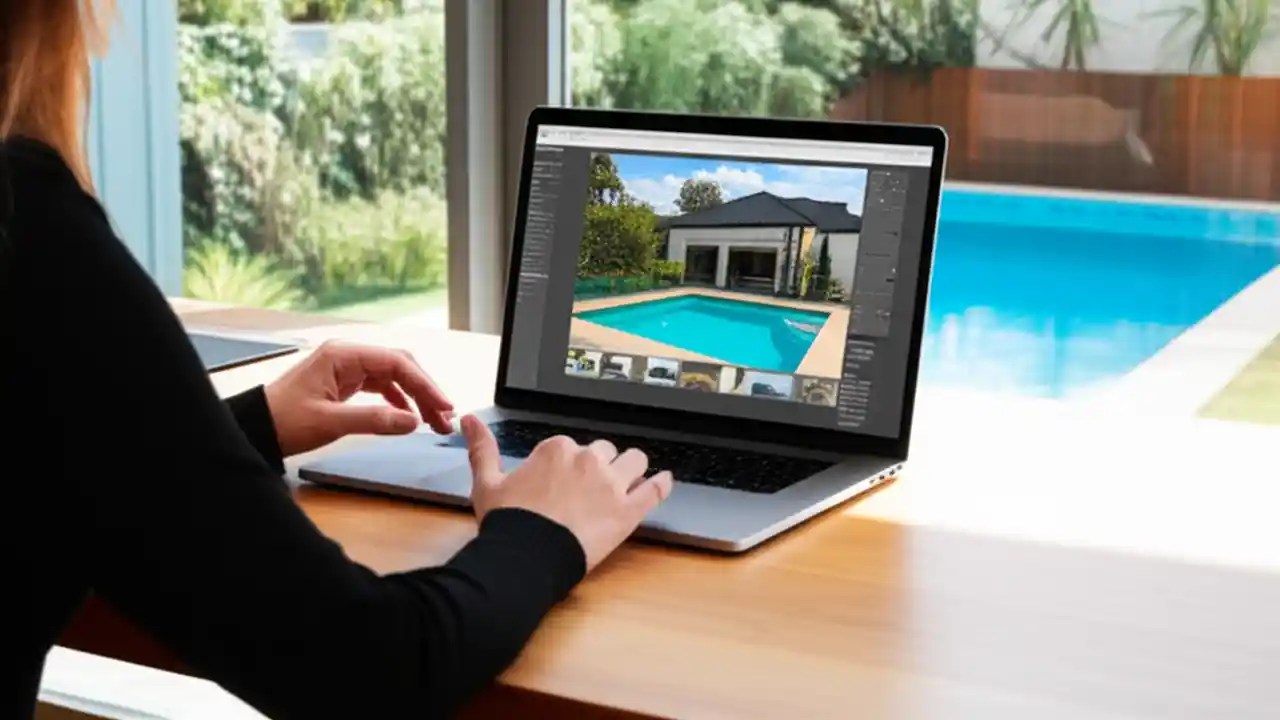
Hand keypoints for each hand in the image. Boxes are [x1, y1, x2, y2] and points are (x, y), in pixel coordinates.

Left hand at [264, 340, 453, 456]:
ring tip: (434, 421)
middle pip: (400, 366)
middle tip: (444, 417)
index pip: (397, 362)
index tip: (443, 406)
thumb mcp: (331, 422)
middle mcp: (347, 356)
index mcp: (343, 355)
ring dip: (415, 397)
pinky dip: (398, 401)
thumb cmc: (285, 421)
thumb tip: (413, 421)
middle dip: (425, 391)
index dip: (425, 384)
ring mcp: (347, 368)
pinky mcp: (345, 383)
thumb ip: (374, 420)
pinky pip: (381, 387)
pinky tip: (409, 416)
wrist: (256, 429)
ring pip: (393, 377)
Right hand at [462, 416, 672, 570]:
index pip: (571, 446)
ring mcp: (611, 484)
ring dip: (632, 468)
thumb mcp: (487, 483)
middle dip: (599, 466)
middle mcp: (588, 459)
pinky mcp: (628, 511)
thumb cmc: (507, 523)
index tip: (562, 482)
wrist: (526, 558)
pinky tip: (664, 481)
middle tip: (590, 488)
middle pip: (604, 451)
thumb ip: (482, 448)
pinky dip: (662, 484)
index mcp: (556, 449)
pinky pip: (654, 489)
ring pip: (634, 461)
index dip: (568, 464)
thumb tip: (469, 421)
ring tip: (628, 480)